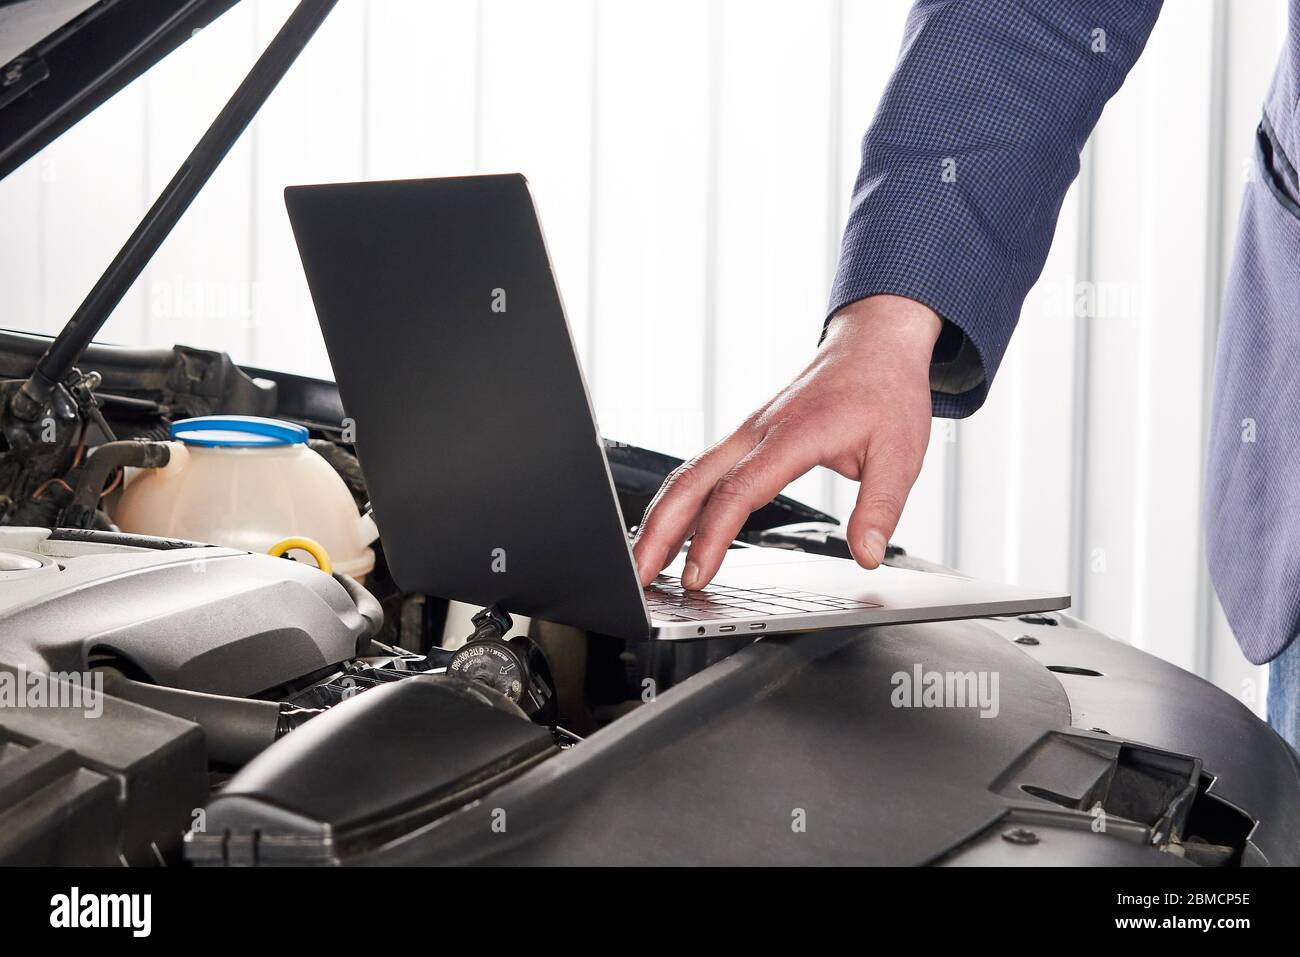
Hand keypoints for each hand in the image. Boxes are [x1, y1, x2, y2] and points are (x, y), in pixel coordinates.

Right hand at [631, 294, 941, 588]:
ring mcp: (747, 433)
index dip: (711, 537)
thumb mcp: (901, 454)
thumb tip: (866, 556)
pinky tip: (671, 529)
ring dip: (661, 518)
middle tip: (641, 577)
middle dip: (660, 531)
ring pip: (688, 475)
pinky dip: (679, 502)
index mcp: (792, 435)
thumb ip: (880, 509)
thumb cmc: (886, 393)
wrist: (875, 345)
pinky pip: (702, 470)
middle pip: (691, 482)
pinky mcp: (747, 437)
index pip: (736, 491)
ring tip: (643, 562)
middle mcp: (757, 432)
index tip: (698, 574)